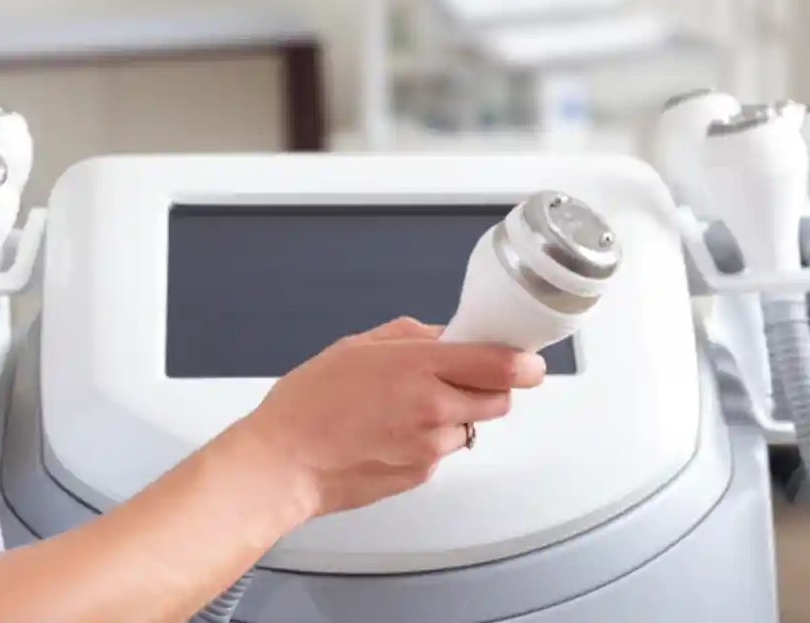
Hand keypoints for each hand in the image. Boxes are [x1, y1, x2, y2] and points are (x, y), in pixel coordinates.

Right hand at [236, 317, 544, 517]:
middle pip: (500, 399)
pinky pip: (443, 452)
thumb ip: (409, 336)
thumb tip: (443, 335)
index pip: (503, 365)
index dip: (524, 362)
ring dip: (455, 417)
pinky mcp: (422, 475)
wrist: (283, 463)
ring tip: (408, 411)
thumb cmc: (307, 405)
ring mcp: (430, 446)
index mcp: (420, 367)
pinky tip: (392, 434)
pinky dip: (430, 442)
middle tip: (461, 380)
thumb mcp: (356, 347)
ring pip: (472, 427)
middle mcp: (434, 409)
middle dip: (490, 387)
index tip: (525, 359)